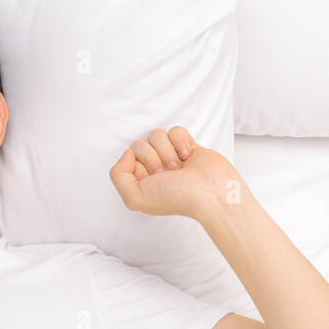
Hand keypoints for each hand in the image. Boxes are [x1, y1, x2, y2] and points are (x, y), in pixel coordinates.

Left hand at [109, 126, 240, 219]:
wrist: (210, 193)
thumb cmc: (176, 198)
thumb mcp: (134, 197)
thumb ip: (118, 175)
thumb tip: (127, 152)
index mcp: (141, 181)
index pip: (127, 157)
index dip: (138, 165)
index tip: (152, 178)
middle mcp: (154, 169)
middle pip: (140, 144)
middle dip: (153, 157)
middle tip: (166, 173)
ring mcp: (171, 156)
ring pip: (156, 135)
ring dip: (167, 151)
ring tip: (178, 167)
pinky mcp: (188, 146)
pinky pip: (175, 130)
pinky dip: (181, 142)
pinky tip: (188, 156)